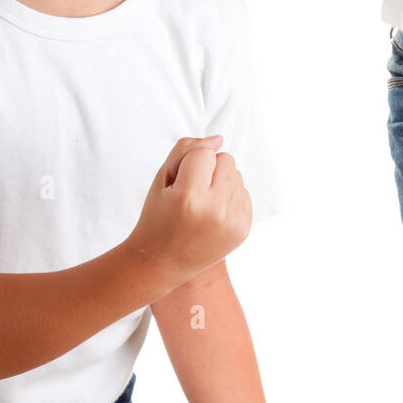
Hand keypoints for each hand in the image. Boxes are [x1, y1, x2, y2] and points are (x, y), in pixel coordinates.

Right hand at [129, 135, 252, 285]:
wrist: (163, 263)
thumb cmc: (158, 216)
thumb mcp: (161, 179)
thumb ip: (186, 150)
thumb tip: (219, 139)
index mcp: (189, 197)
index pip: (204, 153)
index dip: (188, 162)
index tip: (178, 182)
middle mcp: (214, 210)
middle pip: (226, 159)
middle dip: (209, 169)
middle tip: (190, 191)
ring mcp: (232, 222)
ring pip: (237, 174)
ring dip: (220, 182)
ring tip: (201, 203)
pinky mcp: (243, 230)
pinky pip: (244, 193)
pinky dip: (229, 197)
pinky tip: (212, 214)